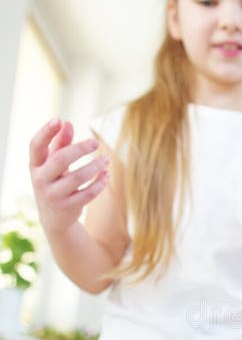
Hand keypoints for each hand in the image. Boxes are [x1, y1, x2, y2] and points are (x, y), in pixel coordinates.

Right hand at [29, 119, 108, 234]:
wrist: (54, 219)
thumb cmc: (54, 182)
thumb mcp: (53, 164)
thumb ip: (60, 144)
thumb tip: (66, 123)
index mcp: (36, 165)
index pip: (36, 146)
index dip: (45, 133)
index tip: (58, 120)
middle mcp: (40, 180)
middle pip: (60, 160)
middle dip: (79, 149)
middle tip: (95, 142)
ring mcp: (53, 195)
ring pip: (77, 177)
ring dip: (94, 166)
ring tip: (106, 160)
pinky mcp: (68, 207)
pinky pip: (88, 193)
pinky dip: (99, 183)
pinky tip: (106, 175)